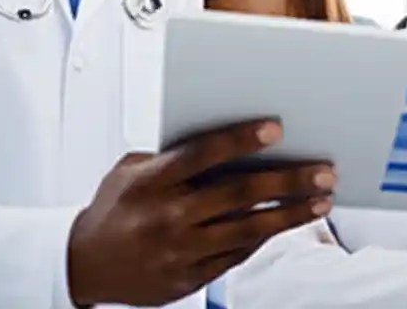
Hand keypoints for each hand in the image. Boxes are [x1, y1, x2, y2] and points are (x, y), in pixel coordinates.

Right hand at [66, 120, 334, 306]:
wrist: (83, 265)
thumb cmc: (114, 208)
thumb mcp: (130, 171)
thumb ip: (173, 155)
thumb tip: (228, 136)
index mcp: (152, 182)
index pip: (204, 154)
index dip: (242, 139)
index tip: (276, 128)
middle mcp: (168, 216)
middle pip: (239, 194)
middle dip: (287, 181)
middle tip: (323, 170)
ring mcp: (181, 251)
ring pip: (248, 230)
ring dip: (291, 215)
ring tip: (322, 201)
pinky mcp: (190, 277)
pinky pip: (238, 254)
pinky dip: (266, 238)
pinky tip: (291, 222)